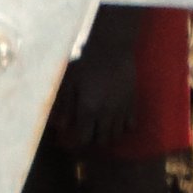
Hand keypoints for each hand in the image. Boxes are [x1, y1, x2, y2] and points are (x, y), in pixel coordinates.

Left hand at [58, 26, 138, 151]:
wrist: (111, 49)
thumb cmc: (85, 64)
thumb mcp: (70, 84)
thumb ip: (65, 106)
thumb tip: (59, 127)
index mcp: (88, 110)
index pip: (84, 138)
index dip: (77, 143)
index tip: (72, 141)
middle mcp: (106, 113)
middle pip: (102, 140)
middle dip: (92, 141)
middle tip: (85, 135)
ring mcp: (122, 109)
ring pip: (117, 134)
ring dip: (107, 135)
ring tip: (99, 130)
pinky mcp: (132, 102)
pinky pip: (131, 124)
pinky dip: (123, 127)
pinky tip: (115, 122)